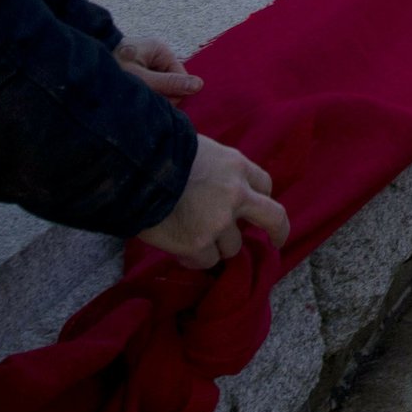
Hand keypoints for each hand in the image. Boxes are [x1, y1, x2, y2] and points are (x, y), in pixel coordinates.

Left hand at [115, 37, 202, 101]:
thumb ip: (170, 84)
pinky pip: (149, 84)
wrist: (82, 64)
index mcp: (161, 49)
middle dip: (160, 94)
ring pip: (160, 85)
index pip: (181, 77)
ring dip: (150, 95)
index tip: (155, 101)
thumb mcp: (142, 80)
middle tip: (139, 97)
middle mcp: (156, 53)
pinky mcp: (137, 68)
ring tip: (133, 96)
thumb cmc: (112, 69)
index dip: (172, 93)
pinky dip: (143, 92)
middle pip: (171, 81)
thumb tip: (199, 85)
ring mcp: (146, 60)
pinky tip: (131, 94)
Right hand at [137, 135, 289, 269]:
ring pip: (232, 246)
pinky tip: (180, 250)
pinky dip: (195, 259)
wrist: (133, 170)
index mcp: (236, 166)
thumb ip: (217, 170)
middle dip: (278, 231)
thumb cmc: (159, 154)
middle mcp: (236, 195)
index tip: (256, 210)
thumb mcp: (199, 150)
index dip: (259, 199)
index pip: (265, 185)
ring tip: (191, 236)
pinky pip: (207, 261)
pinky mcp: (199, 245)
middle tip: (276, 242)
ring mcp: (219, 222)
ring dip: (215, 245)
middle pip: (273, 218)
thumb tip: (217, 184)